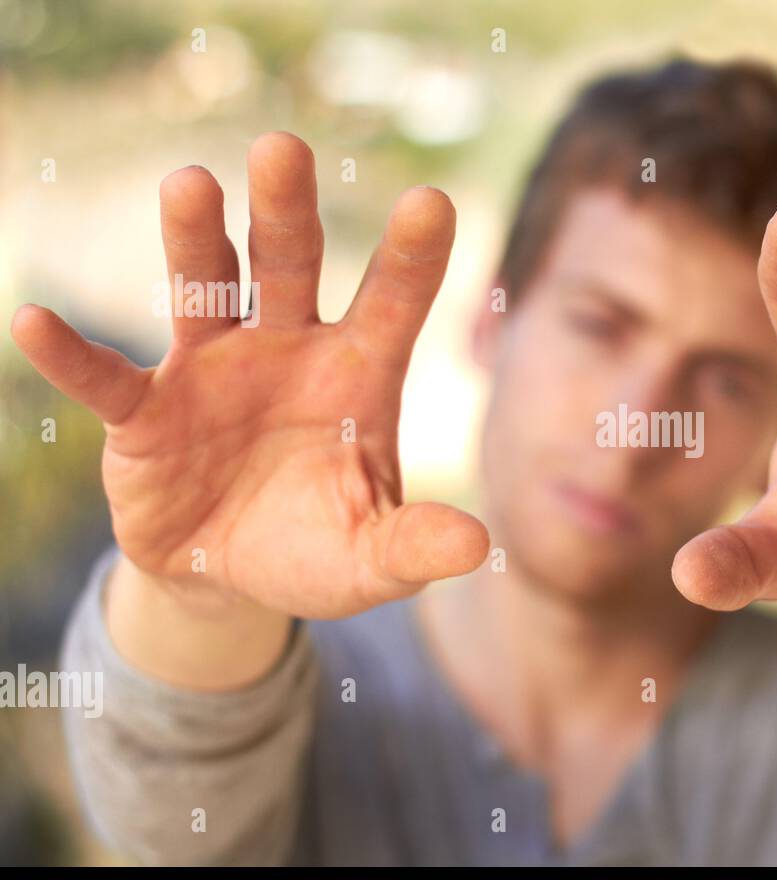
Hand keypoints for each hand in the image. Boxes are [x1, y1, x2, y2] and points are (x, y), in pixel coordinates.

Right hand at [11, 132, 487, 618]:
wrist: (231, 578)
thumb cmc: (316, 550)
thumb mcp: (371, 559)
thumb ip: (414, 544)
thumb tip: (477, 545)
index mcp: (356, 373)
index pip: (391, 304)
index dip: (410, 258)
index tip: (432, 202)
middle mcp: (286, 351)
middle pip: (289, 265)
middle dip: (285, 211)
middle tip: (283, 148)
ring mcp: (212, 372)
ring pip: (203, 290)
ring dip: (194, 241)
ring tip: (189, 185)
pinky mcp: (145, 415)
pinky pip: (107, 379)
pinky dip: (73, 356)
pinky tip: (36, 323)